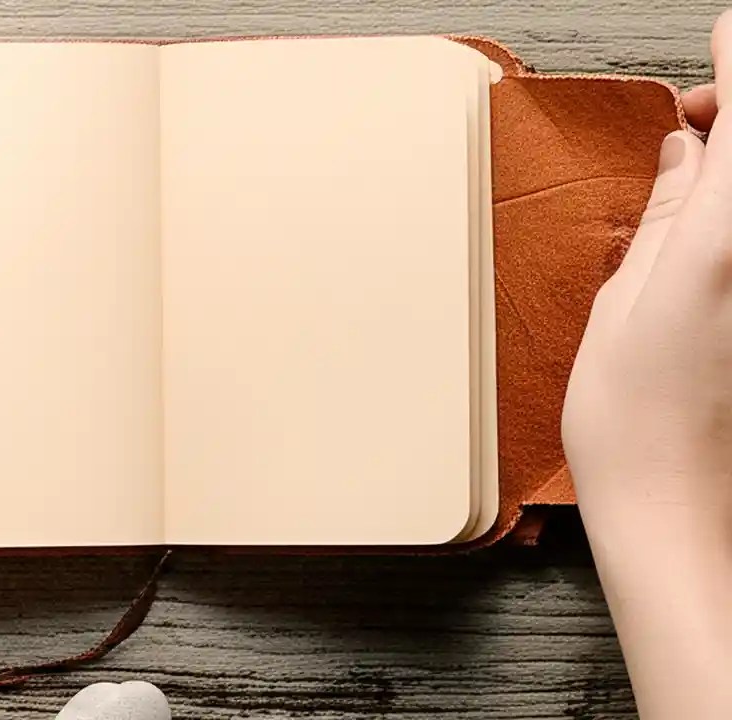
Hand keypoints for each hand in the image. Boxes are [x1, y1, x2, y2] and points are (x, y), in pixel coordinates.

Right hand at [561, 11, 731, 718]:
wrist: (684, 511)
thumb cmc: (635, 420)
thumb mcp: (628, 299)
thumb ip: (672, 211)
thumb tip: (693, 148)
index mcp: (730, 240)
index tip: (725, 30)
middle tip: (697, 120)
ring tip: (702, 167)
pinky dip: (731, 214)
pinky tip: (710, 227)